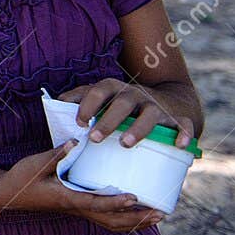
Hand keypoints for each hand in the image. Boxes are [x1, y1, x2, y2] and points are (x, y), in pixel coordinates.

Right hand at [0, 144, 162, 232]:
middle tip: (160, 214)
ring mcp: (77, 210)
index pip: (96, 203)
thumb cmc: (21, 178)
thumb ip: (57, 154)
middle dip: (137, 219)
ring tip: (157, 217)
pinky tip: (135, 213)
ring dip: (135, 222)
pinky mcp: (77, 207)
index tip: (134, 197)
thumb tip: (76, 141)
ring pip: (111, 223)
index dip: (115, 202)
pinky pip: (105, 218)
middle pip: (112, 221)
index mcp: (67, 198)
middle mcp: (76, 208)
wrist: (8, 193)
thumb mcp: (36, 164)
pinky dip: (124, 219)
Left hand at [59, 77, 197, 149]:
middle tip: (94, 137)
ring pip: (149, 113)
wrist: (172, 101)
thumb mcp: (105, 98)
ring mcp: (157, 105)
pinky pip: (183, 123)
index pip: (97, 91)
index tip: (78, 123)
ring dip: (138, 128)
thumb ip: (81, 99)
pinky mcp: (179, 117)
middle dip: (107, 120)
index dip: (87, 104)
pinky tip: (180, 145)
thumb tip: (52, 103)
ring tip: (125, 144)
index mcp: (114, 89)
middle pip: (121, 102)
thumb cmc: (127, 105)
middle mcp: (135, 94)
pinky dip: (183, 133)